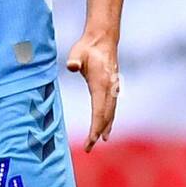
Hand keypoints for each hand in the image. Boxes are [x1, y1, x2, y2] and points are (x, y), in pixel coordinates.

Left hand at [66, 33, 118, 151]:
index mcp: (101, 84)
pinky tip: (106, 127)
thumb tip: (72, 66)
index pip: (99, 111)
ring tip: (101, 140)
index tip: (92, 140)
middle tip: (89, 147)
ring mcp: (113, 88)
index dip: (95, 127)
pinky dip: (109, 118)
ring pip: (110, 112)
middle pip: (105, 115)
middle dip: (98, 132)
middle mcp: (110, 88)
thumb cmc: (87, 47)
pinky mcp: (112, 87)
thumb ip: (75, 60)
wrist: (103, 39)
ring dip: (105, 127)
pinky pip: (111, 107)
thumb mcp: (78, 52)